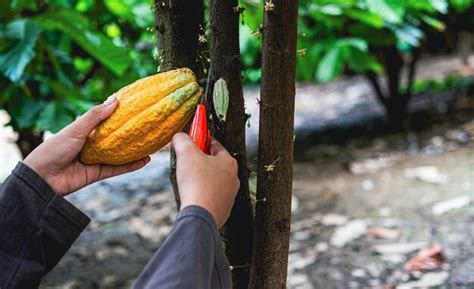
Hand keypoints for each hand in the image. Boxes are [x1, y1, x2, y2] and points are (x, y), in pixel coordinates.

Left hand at [23, 97, 149, 195]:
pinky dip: (132, 165)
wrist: (42, 179)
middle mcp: (92, 144)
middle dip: (132, 133)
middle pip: (116, 137)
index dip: (120, 114)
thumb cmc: (54, 149)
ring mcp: (96, 159)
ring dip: (136, 150)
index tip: (137, 107)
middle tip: (149, 126)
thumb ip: (95, 116)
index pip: (106, 120)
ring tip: (153, 143)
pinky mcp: (98, 174)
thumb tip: (115, 100)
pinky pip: (119, 168)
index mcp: (85, 130)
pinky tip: (146, 160)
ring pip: (120, 153)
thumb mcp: (75, 129)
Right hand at [172, 133, 238, 227]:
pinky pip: (210, 196)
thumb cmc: (197, 183)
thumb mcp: (186, 153)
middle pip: (214, 163)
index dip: (199, 141)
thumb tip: (179, 136)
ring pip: (212, 180)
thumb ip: (182, 140)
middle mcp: (233, 178)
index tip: (190, 141)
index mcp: (229, 162)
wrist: (200, 216)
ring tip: (186, 181)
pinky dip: (201, 194)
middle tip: (184, 162)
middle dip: (199, 161)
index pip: (214, 144)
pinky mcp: (222, 209)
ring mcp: (229, 195)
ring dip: (200, 178)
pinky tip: (191, 195)